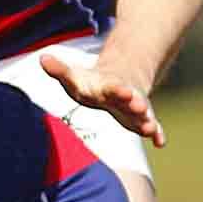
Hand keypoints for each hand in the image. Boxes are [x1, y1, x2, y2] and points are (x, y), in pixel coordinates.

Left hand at [38, 49, 166, 145]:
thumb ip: (60, 70)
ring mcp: (134, 107)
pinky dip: (157, 133)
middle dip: (134, 102)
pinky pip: (152, 126)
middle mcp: (123, 96)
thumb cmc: (90, 84)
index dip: (116, 89)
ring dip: (146, 120)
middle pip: (129, 99)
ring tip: (150, 128)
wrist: (117, 83)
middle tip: (138, 104)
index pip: (111, 87)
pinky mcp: (140, 119)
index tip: (123, 90)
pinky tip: (161, 143)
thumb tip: (42, 58)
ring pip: (142, 113)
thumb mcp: (75, 77)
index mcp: (107, 86)